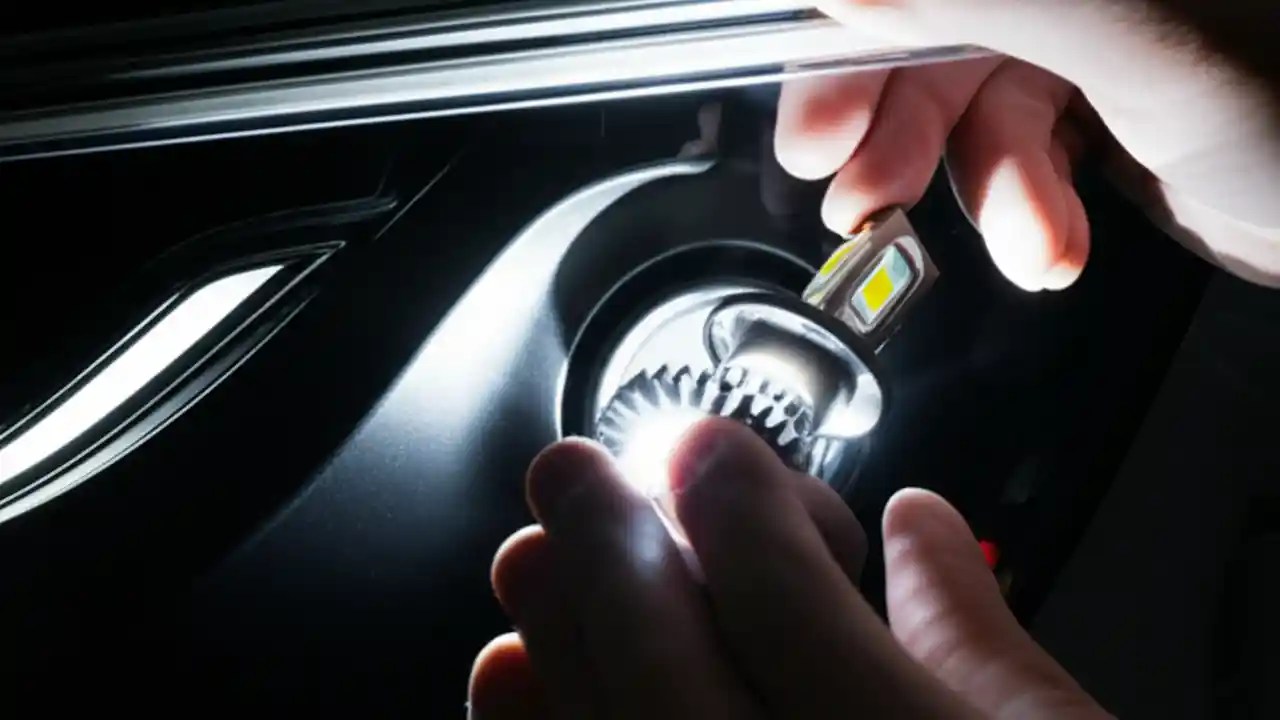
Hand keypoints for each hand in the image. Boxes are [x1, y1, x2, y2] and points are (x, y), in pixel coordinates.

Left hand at [469, 419, 1110, 717]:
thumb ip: (983, 641)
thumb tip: (917, 528)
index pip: (789, 609)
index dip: (734, 503)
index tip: (703, 447)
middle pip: (671, 673)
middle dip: (609, 548)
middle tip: (569, 472)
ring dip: (560, 647)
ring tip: (529, 562)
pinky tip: (511, 685)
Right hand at [775, 0, 1279, 289]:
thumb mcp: (1143, 38)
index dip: (852, 42)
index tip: (814, 128)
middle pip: (928, 31)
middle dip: (903, 130)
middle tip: (865, 205)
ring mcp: (1087, 33)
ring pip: (968, 103)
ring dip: (985, 193)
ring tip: (1035, 247)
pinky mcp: (1099, 105)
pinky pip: (1014, 149)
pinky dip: (1022, 210)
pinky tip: (1054, 247)